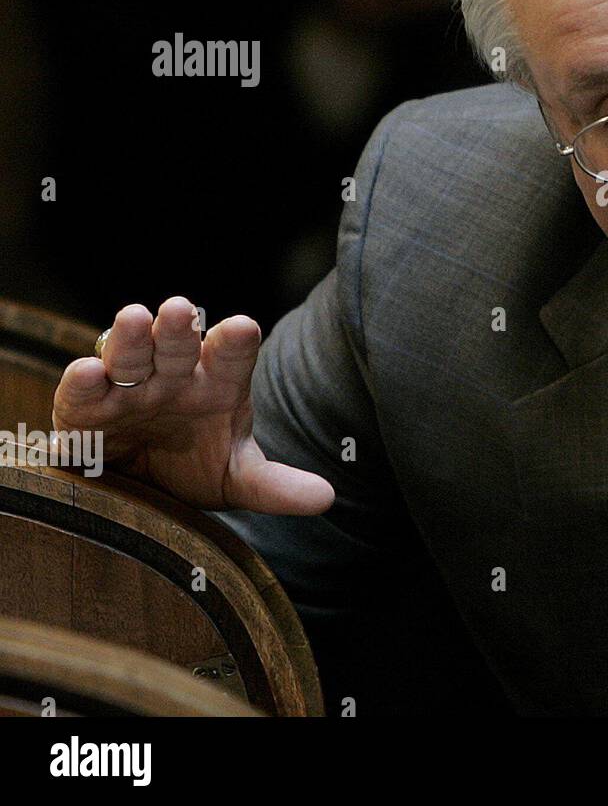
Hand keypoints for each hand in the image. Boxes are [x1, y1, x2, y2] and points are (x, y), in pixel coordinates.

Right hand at [51, 296, 334, 514]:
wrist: (142, 489)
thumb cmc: (195, 467)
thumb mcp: (236, 478)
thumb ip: (276, 486)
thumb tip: (326, 499)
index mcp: (217, 384)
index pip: (231, 357)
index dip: (235, 343)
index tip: (242, 329)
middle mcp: (173, 377)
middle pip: (177, 347)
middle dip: (178, 330)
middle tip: (181, 310)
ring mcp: (128, 389)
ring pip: (129, 357)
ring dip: (130, 339)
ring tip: (133, 318)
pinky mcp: (83, 410)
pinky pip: (80, 393)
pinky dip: (81, 381)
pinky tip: (87, 371)